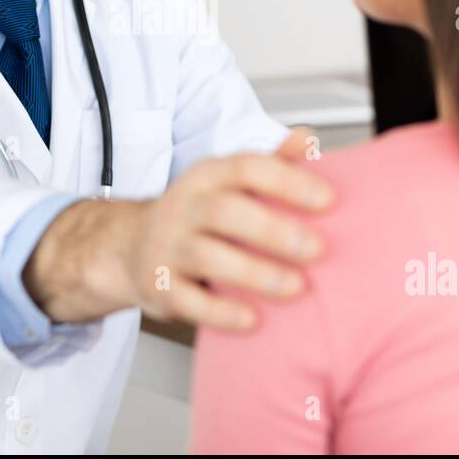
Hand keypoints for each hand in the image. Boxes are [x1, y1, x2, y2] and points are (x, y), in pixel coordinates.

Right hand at [115, 130, 331, 330]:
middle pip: (225, 211)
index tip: (328, 199)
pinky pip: (189, 301)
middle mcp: (183, 207)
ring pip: (207, 257)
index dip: (287, 181)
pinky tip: (253, 319)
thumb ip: (271, 162)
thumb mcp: (227, 182)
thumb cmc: (196, 215)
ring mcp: (167, 247)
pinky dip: (221, 312)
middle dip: (274, 231)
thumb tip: (307, 139)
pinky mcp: (158, 286)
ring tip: (296, 286)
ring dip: (255, 273)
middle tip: (316, 249)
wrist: (130, 247)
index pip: (246, 168)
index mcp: (207, 176)